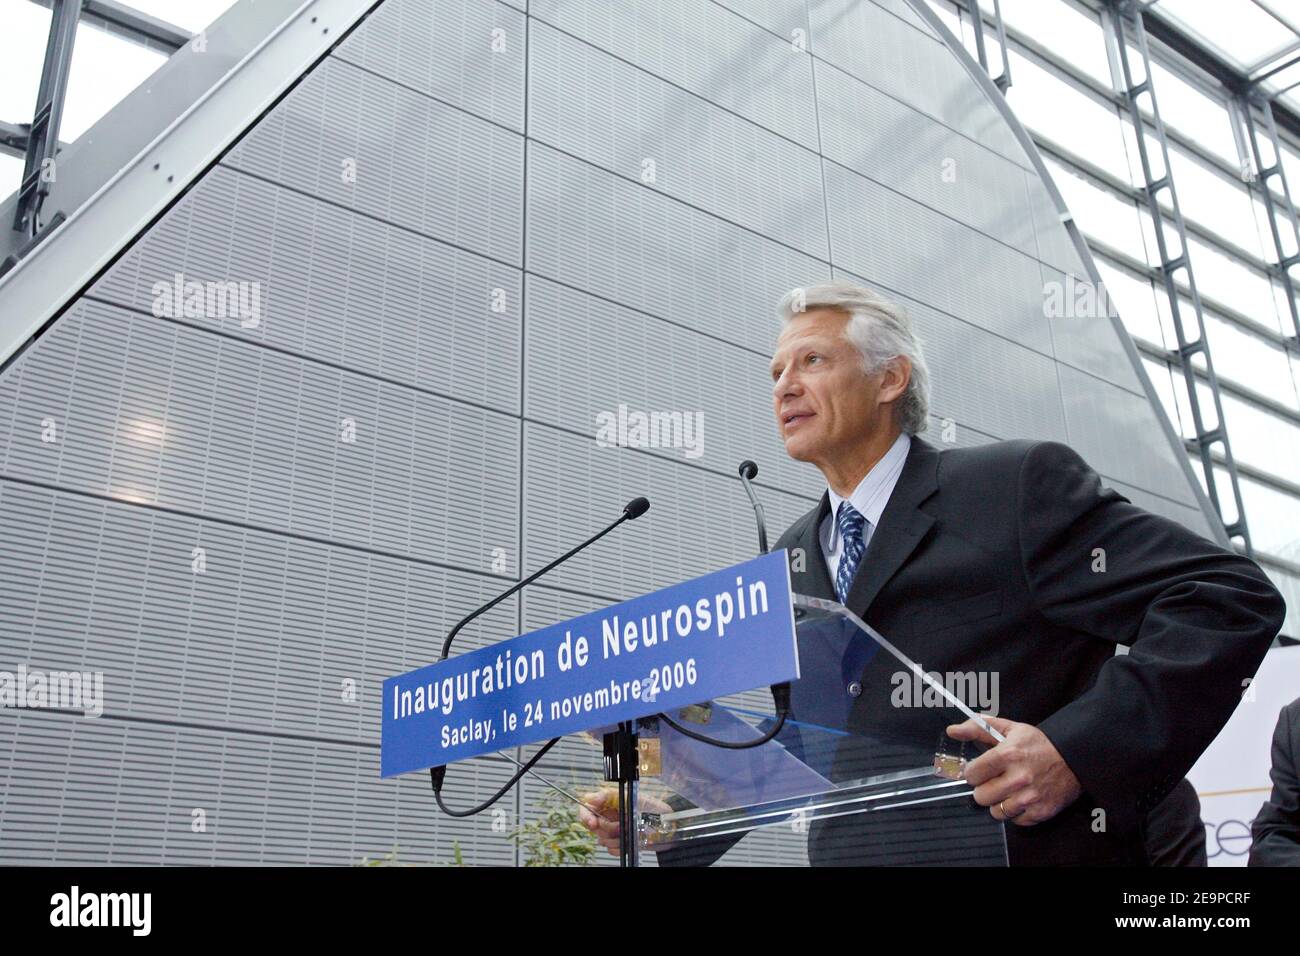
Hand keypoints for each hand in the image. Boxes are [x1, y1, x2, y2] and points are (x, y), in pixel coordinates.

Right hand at [577, 787, 674, 855]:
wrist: (668, 827)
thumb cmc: (653, 807)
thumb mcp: (631, 796)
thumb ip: (608, 795)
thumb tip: (591, 798)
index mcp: (609, 802)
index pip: (587, 807)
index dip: (586, 816)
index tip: (593, 823)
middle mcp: (609, 816)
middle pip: (593, 825)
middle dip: (607, 828)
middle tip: (621, 827)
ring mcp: (614, 830)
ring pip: (602, 839)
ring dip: (616, 838)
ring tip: (630, 831)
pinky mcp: (620, 843)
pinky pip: (611, 849)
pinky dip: (620, 846)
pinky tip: (630, 840)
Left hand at [945, 715, 1081, 825]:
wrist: (1074, 757)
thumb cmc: (1038, 743)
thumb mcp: (1009, 729)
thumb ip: (978, 728)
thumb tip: (952, 731)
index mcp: (1007, 755)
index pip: (972, 774)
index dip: (973, 773)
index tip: (980, 771)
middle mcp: (1018, 778)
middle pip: (980, 796)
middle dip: (984, 789)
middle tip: (995, 781)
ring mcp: (1030, 797)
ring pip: (996, 812)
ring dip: (999, 802)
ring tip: (1009, 790)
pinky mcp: (1041, 812)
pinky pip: (1015, 821)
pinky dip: (1016, 813)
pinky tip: (1022, 798)